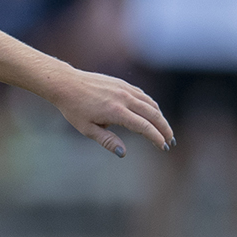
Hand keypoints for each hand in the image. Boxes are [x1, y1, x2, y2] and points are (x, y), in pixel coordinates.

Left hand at [44, 66, 174, 157]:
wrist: (66, 83)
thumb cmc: (74, 108)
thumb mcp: (87, 129)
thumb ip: (107, 141)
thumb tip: (123, 153)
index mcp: (116, 112)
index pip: (144, 126)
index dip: (156, 137)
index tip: (163, 147)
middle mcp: (124, 98)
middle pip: (153, 114)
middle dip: (164, 129)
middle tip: (170, 141)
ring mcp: (124, 89)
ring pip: (150, 103)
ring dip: (160, 117)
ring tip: (164, 130)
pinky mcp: (122, 84)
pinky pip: (143, 95)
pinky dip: (152, 106)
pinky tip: (153, 114)